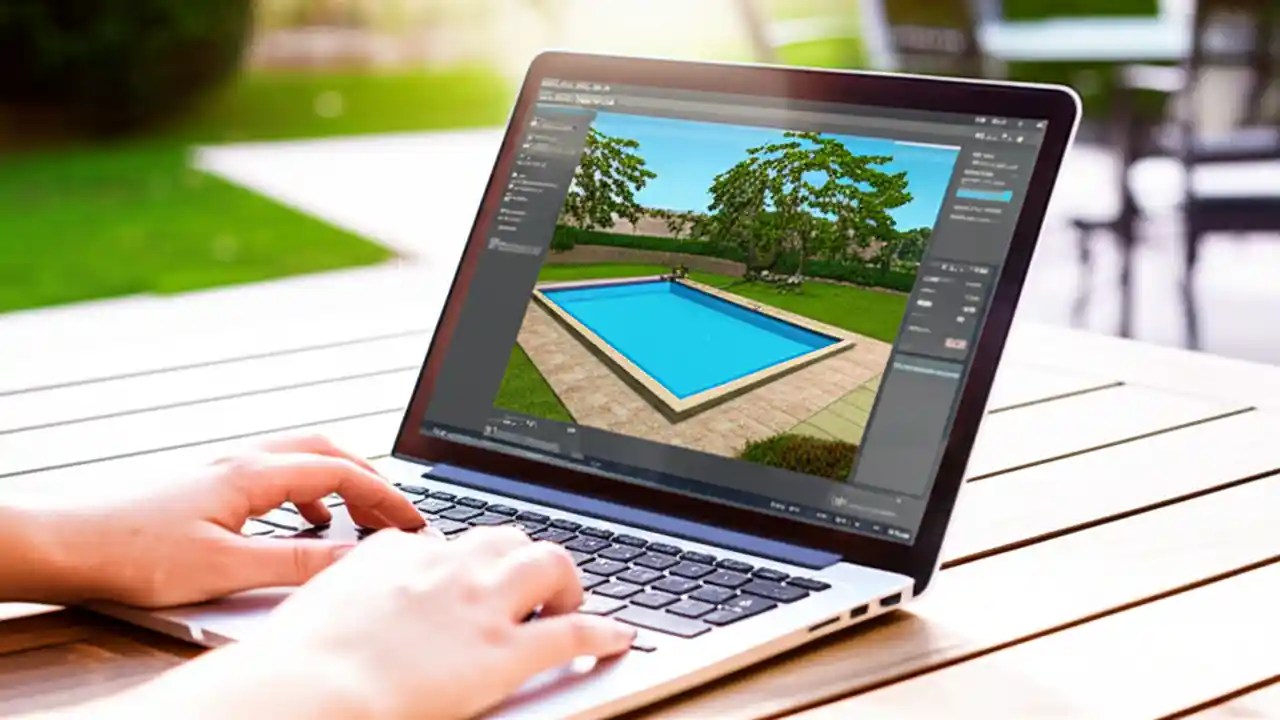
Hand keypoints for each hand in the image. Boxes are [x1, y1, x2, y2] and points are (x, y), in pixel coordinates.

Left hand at [7, 434, 423, 606]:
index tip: (414, 522)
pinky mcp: (208, 486)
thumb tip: (353, 558)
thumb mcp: (227, 567)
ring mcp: (223, 470)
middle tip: (396, 514)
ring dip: (337, 481)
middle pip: (326, 450)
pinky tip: (299, 523)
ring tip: (356, 519)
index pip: (340, 473)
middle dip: (369, 479)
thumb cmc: (136, 553)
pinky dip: (305, 492)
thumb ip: (296, 562)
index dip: (385, 497)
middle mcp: (242, 461)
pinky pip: (274, 475)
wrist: (68, 542)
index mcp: (253, 474)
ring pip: (299, 459)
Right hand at [93, 528, 636, 719]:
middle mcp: (447, 567)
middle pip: (508, 539)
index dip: (469, 560)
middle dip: (523, 558)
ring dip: (566, 583)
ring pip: (551, 565)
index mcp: (398, 554)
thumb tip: (358, 594)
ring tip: (570, 601)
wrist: (306, 690)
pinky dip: (602, 633)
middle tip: (529, 585)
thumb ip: (353, 589)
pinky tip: (616, 637)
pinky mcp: (506, 652)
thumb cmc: (297, 664)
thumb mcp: (320, 605)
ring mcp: (480, 606)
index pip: (449, 541)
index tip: (475, 574)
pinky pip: (572, 632)